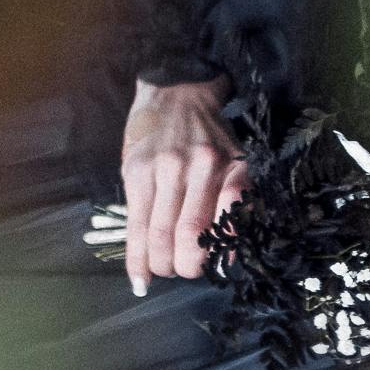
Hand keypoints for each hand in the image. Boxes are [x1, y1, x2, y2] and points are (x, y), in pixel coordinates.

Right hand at [120, 77, 244, 293]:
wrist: (177, 92)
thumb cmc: (208, 135)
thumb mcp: (233, 161)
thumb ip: (233, 201)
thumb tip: (226, 255)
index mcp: (232, 170)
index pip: (228, 226)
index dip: (218, 258)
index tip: (214, 271)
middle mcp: (202, 169)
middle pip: (191, 237)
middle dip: (186, 267)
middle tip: (184, 270)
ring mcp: (166, 168)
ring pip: (161, 234)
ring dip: (161, 265)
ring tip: (162, 271)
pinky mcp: (137, 170)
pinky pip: (136, 223)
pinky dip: (137, 257)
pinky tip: (139, 277)